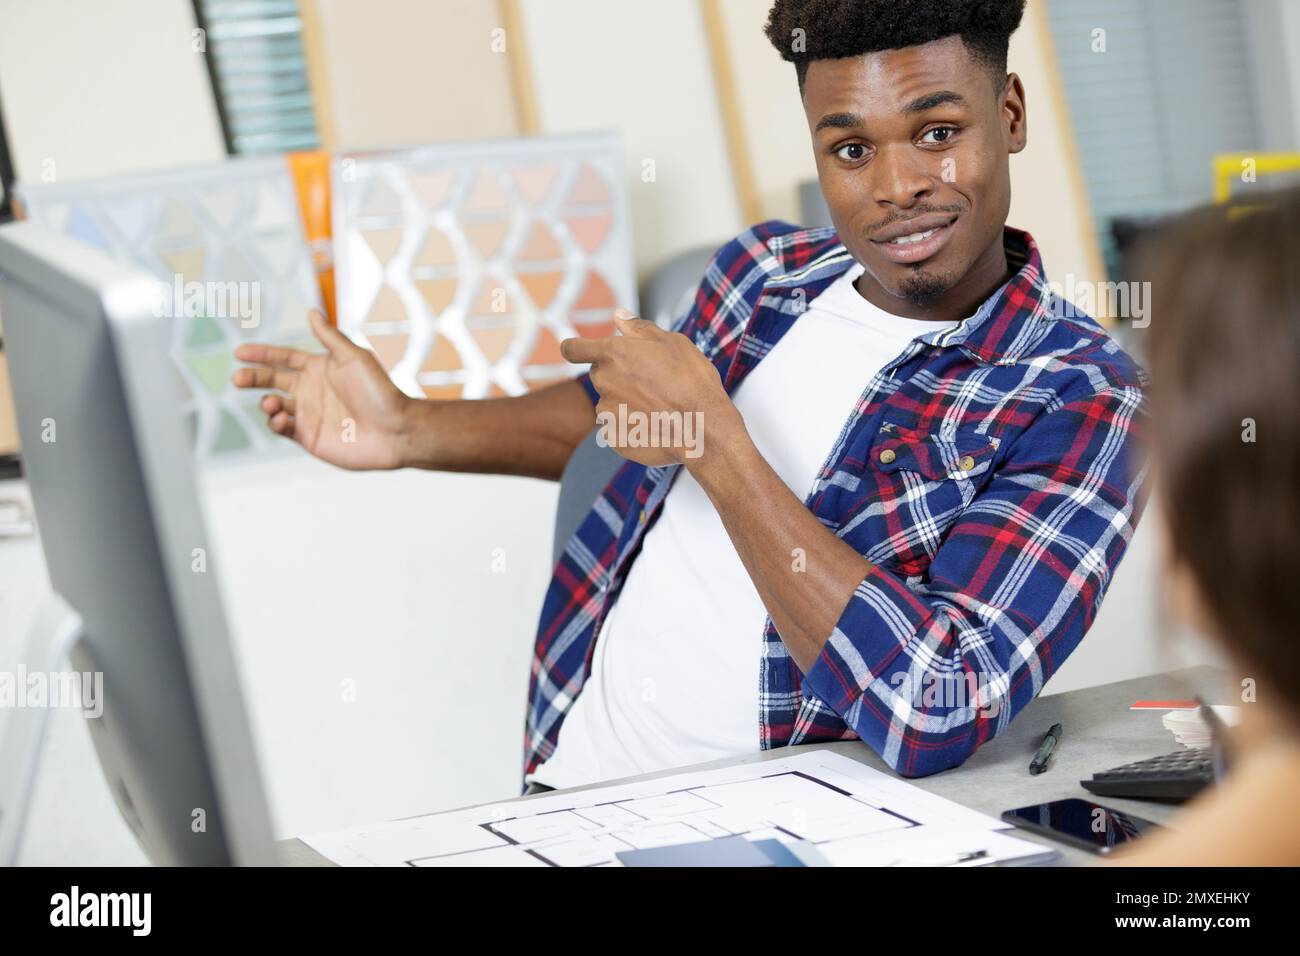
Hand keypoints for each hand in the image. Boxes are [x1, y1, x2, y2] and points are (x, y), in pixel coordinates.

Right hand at [232, 310, 412, 469]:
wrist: (395, 430)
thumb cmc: (379, 391)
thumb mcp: (354, 358)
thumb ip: (330, 337)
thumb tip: (312, 311)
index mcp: (319, 368)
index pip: (283, 357)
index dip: (262, 354)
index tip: (240, 352)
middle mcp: (310, 390)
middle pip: (272, 380)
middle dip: (253, 378)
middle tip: (237, 379)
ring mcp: (308, 414)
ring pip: (273, 405)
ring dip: (267, 403)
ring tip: (271, 403)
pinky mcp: (309, 437)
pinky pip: (283, 428)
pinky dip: (276, 423)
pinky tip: (281, 418)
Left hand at [559, 310, 740, 467]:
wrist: (702, 428)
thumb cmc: (691, 381)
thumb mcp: (672, 342)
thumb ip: (639, 329)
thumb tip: (618, 316)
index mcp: (613, 354)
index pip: (573, 348)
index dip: (575, 348)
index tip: (578, 351)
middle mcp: (603, 382)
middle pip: (600, 375)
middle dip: (618, 375)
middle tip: (652, 381)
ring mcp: (606, 412)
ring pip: (610, 402)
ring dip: (627, 402)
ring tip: (659, 407)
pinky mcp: (614, 437)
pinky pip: (619, 428)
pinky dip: (633, 426)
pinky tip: (656, 425)